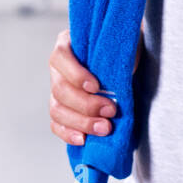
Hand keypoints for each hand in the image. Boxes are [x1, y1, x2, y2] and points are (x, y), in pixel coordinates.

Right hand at [49, 28, 116, 145]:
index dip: (76, 74)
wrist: (126, 59)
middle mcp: (58, 68)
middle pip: (59, 89)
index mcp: (67, 44)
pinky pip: (57, 124)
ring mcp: (57, 89)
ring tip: (104, 128)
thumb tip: (121, 75)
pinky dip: (69, 133)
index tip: (97, 86)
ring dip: (81, 122)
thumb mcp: (122, 43)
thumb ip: (118, 53)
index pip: (61, 57)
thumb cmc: (122, 48)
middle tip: (111, 111)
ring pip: (57, 110)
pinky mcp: (62, 108)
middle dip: (86, 105)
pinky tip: (84, 139)